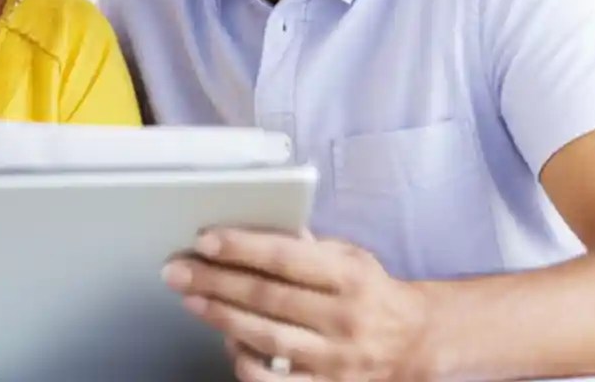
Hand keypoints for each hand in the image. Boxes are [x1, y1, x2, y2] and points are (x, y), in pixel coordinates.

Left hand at [162, 229, 432, 380]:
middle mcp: (345, 317)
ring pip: (268, 338)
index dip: (243, 248)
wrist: (415, 342)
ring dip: (222, 317)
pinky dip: (247, 363)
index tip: (205, 240)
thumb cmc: (371, 292)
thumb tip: (254, 230)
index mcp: (350, 275)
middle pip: (268, 297)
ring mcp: (337, 358)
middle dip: (216, 281)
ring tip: (192, 300)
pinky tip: (228, 344)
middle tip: (178, 270)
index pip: (287, 258)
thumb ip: (307, 246)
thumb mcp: (350, 257)